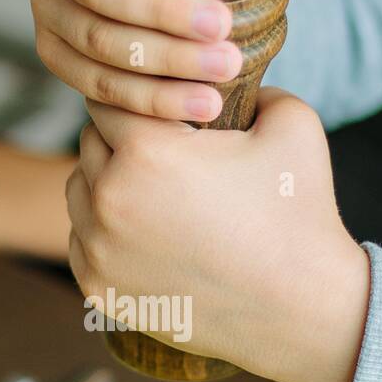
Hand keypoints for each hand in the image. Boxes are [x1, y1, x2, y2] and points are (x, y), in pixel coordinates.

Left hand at [67, 90, 369, 381]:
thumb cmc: (299, 216)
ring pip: (79, 190)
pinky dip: (103, 232)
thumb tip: (223, 70)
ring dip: (106, 183)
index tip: (162, 107)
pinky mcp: (99, 289)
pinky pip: (81, 241)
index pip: (113, 98)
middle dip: (123, 139)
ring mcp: (98, 250)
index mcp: (146, 151)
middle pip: (90, 142)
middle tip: (163, 148)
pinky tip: (143, 231)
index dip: (141, 98)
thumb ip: (252, 81)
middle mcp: (110, 199)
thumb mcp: (292, 124)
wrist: (302, 312)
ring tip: (153, 189)